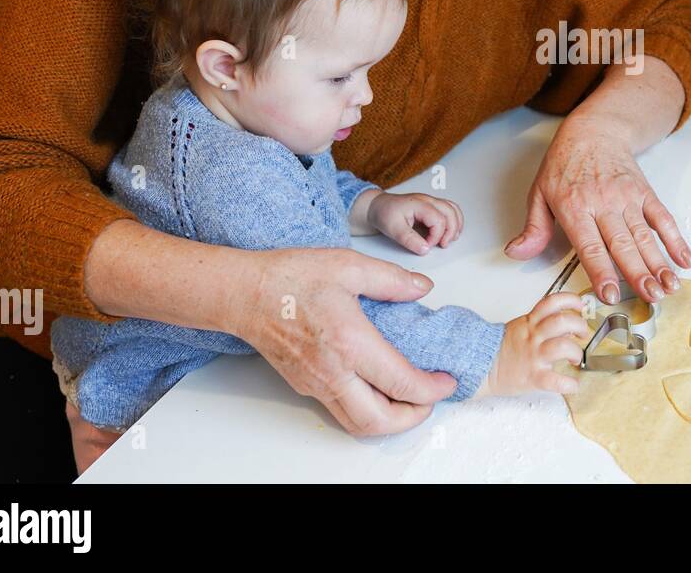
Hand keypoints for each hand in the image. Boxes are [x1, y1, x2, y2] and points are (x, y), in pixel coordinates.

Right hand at [232, 247, 457, 435]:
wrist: (243, 293)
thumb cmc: (290, 277)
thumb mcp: (348, 266)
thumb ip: (391, 280)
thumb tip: (422, 287)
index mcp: (350, 343)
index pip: (402, 383)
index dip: (432, 389)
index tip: (447, 381)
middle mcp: (333, 373)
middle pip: (380, 421)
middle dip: (413, 417)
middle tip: (430, 398)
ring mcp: (316, 384)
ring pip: (357, 423)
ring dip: (388, 419)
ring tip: (408, 398)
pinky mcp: (304, 386)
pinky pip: (340, 410)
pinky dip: (366, 408)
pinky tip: (377, 386)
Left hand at [368, 191, 462, 254]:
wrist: (377, 207)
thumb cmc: (384, 214)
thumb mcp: (393, 229)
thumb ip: (410, 240)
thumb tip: (425, 249)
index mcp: (420, 204)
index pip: (438, 220)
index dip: (436, 236)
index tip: (427, 246)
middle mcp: (428, 200)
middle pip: (450, 213)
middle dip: (450, 231)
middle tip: (442, 245)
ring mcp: (431, 202)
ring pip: (453, 209)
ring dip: (456, 225)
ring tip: (450, 239)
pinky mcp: (432, 206)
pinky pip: (450, 209)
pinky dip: (454, 220)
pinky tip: (450, 231)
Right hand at [477, 292, 589, 396]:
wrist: (482, 367)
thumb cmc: (501, 350)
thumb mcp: (519, 327)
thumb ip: (541, 323)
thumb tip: (565, 326)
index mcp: (529, 323)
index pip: (551, 302)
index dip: (570, 300)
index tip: (579, 305)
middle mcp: (533, 336)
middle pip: (562, 321)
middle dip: (580, 325)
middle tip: (583, 333)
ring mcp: (534, 356)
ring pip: (562, 346)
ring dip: (576, 351)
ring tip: (576, 357)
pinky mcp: (533, 377)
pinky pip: (554, 380)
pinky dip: (568, 384)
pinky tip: (573, 385)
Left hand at [504, 115, 690, 306]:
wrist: (593, 130)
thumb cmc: (564, 165)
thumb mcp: (539, 193)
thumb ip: (533, 228)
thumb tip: (516, 253)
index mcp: (574, 208)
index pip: (590, 246)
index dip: (602, 271)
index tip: (610, 294)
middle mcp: (603, 204)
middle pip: (623, 244)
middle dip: (638, 273)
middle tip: (650, 297)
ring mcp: (627, 198)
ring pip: (645, 235)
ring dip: (659, 263)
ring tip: (669, 286)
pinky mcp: (644, 193)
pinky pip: (663, 218)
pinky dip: (676, 239)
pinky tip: (686, 260)